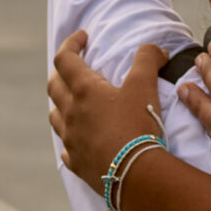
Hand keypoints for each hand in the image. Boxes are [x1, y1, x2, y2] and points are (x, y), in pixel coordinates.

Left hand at [47, 30, 166, 181]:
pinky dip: (71, 136)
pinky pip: (66, 146)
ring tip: (75, 101)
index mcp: (84, 91)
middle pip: (54, 85)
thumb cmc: (138, 125)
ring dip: (61, 103)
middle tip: (77, 67)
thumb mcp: (146, 86)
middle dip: (62, 71)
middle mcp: (70, 113)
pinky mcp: (76, 162)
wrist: (135, 174)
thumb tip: (155, 49)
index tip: (83, 37)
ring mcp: (70, 139)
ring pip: (55, 115)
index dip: (71, 43)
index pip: (65, 58)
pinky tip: (81, 137)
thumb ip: (148, 58)